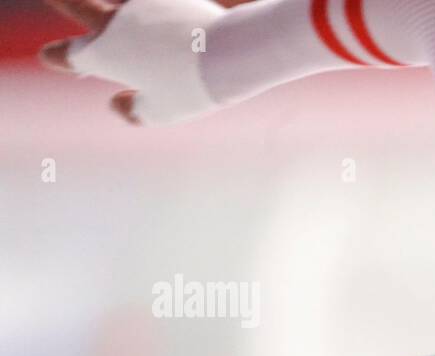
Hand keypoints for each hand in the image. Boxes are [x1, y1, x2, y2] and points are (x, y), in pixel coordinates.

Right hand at [38, 0, 227, 125]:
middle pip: (77, 6)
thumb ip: (133, 111)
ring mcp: (141, 4)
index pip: (68, 54)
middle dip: (63, 4)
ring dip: (124, 14)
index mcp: (103, 53)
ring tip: (130, 27)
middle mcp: (113, 22)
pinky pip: (155, 6)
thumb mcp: (161, 112)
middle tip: (53, 0)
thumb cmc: (193, 87)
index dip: (57, 57)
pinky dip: (159, 16)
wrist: (229, 50)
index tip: (51, 57)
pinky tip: (173, 28)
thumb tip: (117, 103)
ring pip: (123, 6)